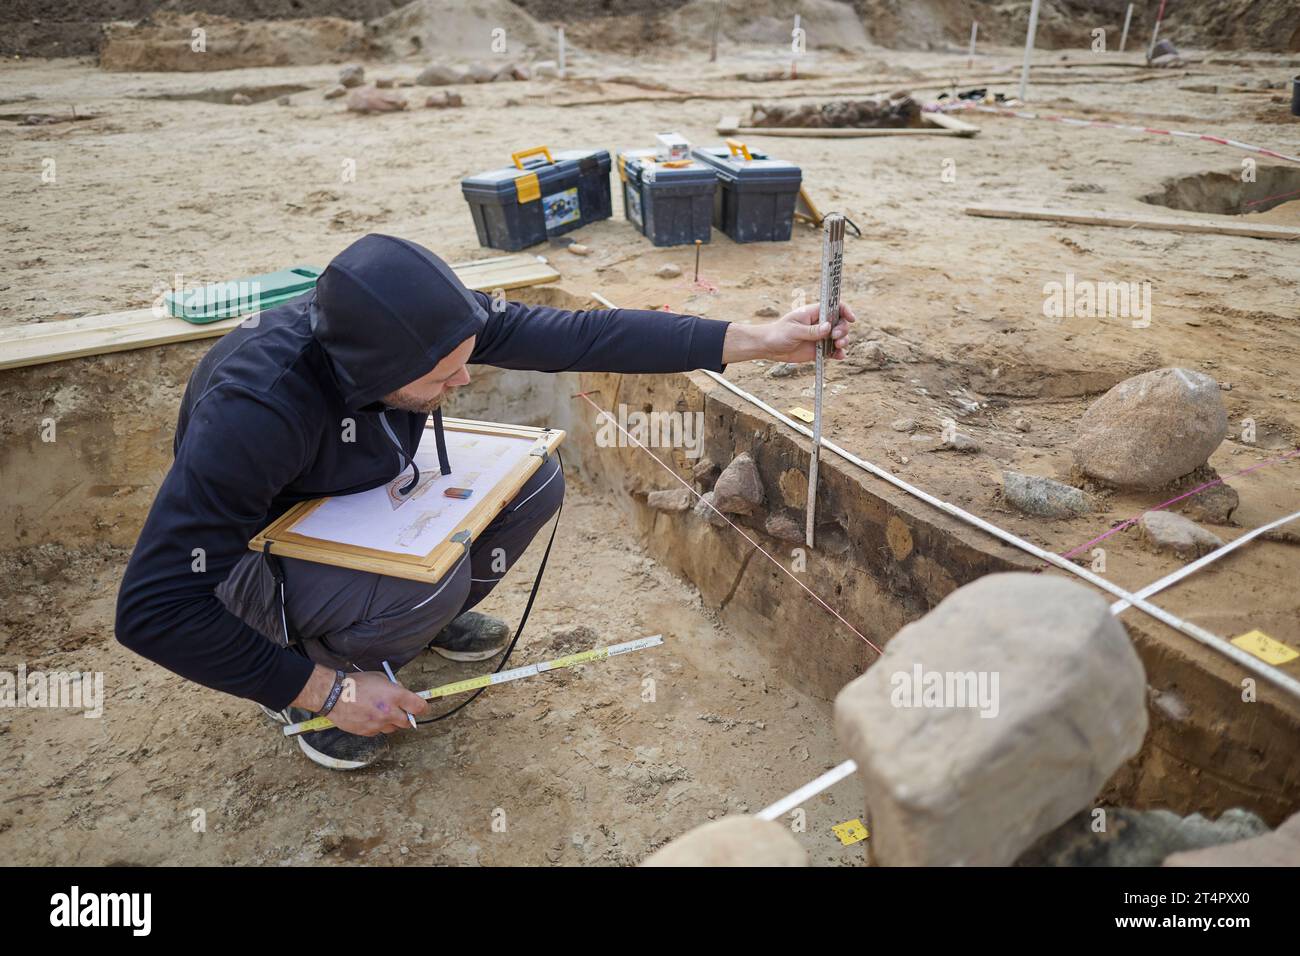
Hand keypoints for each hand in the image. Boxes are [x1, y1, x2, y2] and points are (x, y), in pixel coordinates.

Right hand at [294, 666, 427, 735]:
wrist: (334, 695)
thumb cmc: (356, 683)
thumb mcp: (380, 678)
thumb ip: (395, 687)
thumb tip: (403, 694)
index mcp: (395, 696)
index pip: (419, 707)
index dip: (423, 708)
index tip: (422, 707)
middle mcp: (389, 712)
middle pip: (408, 722)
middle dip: (406, 717)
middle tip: (400, 711)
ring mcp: (378, 724)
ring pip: (393, 729)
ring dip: (391, 722)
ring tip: (380, 712)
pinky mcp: (368, 732)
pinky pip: (379, 732)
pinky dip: (377, 726)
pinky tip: (368, 716)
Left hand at [721, 301, 855, 364]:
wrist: (768, 347)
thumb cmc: (778, 333)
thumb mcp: (794, 331)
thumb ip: (811, 330)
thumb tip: (828, 328)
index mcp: (814, 313)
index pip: (835, 307)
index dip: (845, 311)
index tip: (851, 318)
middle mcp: (820, 324)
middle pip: (841, 323)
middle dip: (842, 330)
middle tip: (835, 337)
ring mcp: (820, 337)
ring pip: (839, 338)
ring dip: (843, 342)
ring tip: (838, 347)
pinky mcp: (818, 350)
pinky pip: (833, 351)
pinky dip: (838, 354)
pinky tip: (839, 356)